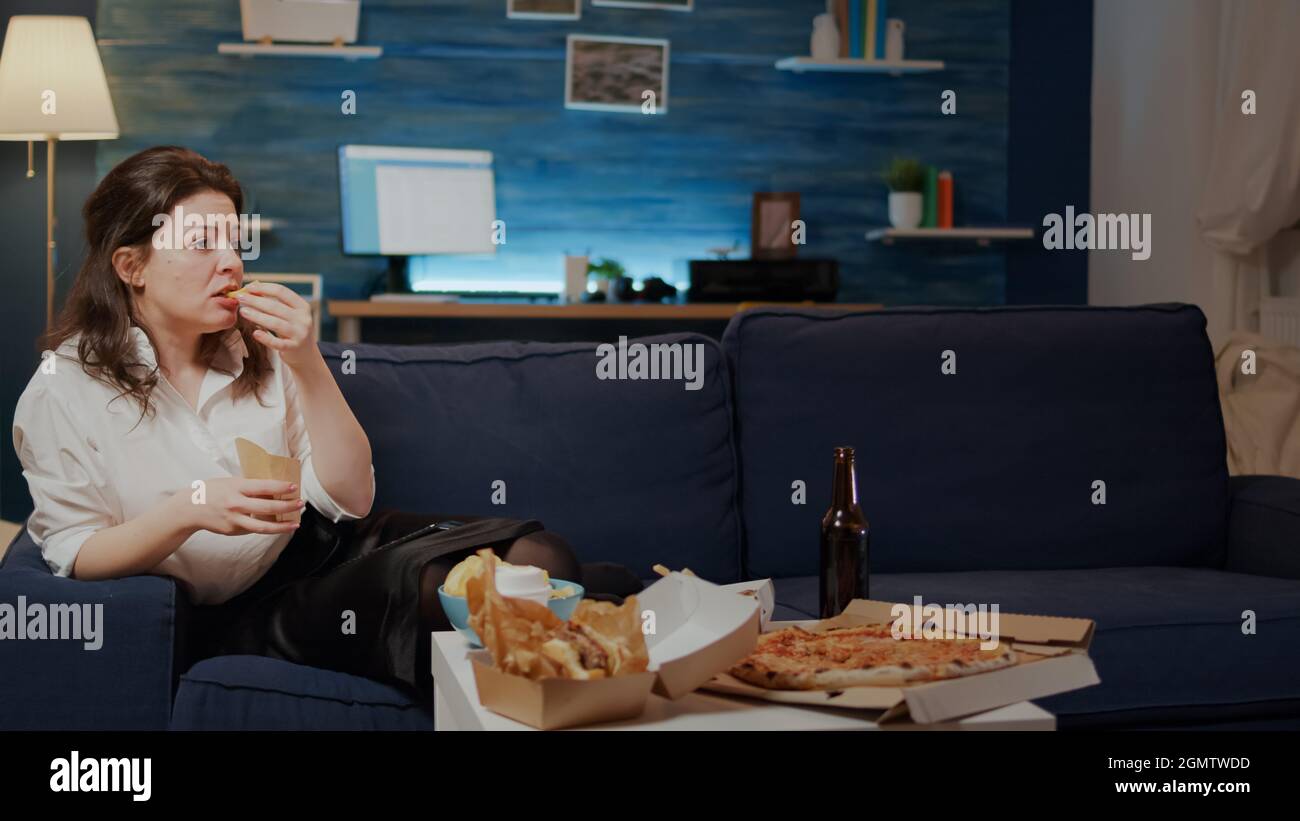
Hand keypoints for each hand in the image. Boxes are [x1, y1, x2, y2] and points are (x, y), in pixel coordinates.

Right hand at [180, 477, 305, 535]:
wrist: (189, 508)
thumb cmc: (213, 491)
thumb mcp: (230, 482)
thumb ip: (248, 485)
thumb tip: (272, 487)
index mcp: (236, 487)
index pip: (263, 487)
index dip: (280, 487)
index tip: (294, 487)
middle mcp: (236, 504)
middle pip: (267, 507)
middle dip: (287, 506)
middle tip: (301, 503)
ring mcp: (234, 519)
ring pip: (262, 526)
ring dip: (282, 526)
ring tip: (295, 524)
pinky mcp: (232, 530)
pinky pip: (253, 529)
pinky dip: (267, 528)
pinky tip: (278, 526)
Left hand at [231, 281, 316, 368]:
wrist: (305, 354)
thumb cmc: (292, 330)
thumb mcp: (289, 315)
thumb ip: (274, 302)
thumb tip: (252, 288)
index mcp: (302, 306)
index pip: (281, 292)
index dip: (263, 288)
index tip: (248, 287)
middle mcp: (303, 319)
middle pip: (276, 306)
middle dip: (256, 301)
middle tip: (240, 297)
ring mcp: (300, 334)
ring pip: (275, 323)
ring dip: (257, 316)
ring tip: (243, 311)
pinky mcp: (294, 348)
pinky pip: (277, 343)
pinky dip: (266, 338)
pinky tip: (255, 333)